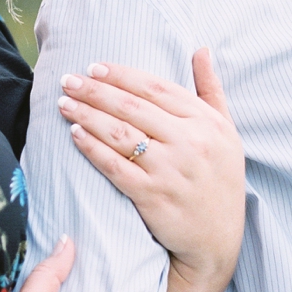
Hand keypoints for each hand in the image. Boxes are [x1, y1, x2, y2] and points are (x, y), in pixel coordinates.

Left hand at [58, 50, 244, 288]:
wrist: (217, 243)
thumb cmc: (219, 181)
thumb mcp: (227, 132)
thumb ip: (211, 89)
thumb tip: (200, 49)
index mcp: (207, 122)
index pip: (156, 88)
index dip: (121, 75)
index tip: (94, 67)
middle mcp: (191, 143)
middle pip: (132, 107)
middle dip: (95, 90)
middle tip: (68, 80)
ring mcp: (171, 170)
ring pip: (120, 133)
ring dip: (87, 114)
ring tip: (64, 104)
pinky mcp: (153, 196)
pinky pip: (115, 166)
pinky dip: (92, 148)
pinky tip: (75, 135)